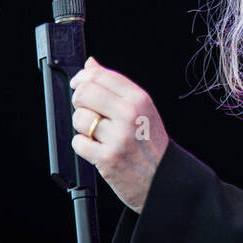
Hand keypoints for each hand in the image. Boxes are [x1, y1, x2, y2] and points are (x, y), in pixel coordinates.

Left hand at [70, 56, 169, 212]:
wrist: (163, 178)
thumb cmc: (150, 142)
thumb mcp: (141, 109)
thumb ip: (115, 86)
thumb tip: (91, 64)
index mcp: (139, 99)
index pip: (99, 75)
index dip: (83, 78)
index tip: (79, 84)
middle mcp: (130, 115)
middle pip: (84, 93)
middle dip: (79, 102)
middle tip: (88, 111)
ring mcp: (118, 137)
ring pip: (79, 118)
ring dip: (83, 128)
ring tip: (98, 134)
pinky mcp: (107, 158)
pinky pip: (78, 142)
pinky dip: (83, 146)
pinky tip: (97, 149)